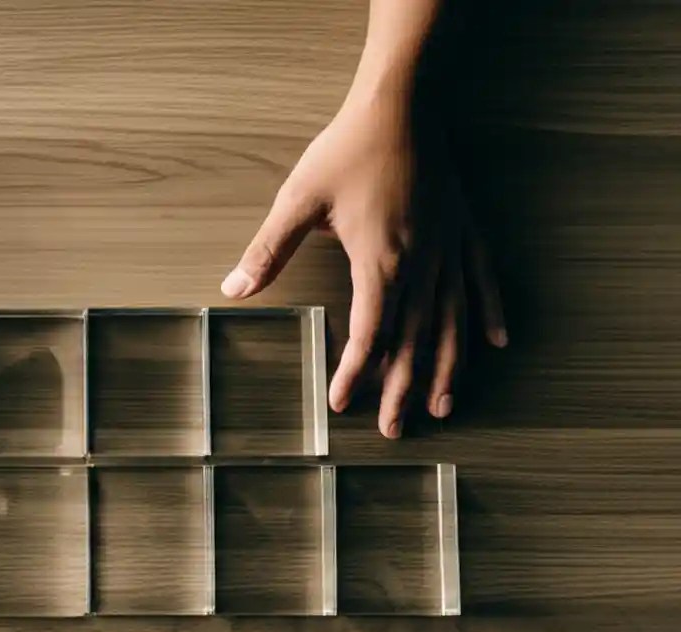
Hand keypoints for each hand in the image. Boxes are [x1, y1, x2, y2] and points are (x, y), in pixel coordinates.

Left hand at [220, 93, 505, 438]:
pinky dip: (491, 313)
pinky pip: (484, 281)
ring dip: (448, 367)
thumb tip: (232, 288)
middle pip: (415, 341)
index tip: (342, 403)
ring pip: (454, 322)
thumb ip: (267, 250)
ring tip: (446, 406)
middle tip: (394, 430)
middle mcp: (423, 265)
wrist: (402, 104)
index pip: (369, 333)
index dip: (355, 372)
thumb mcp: (298, 199)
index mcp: (381, 262)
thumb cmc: (348, 150)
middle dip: (403, 389)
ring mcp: (450, 249)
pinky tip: (497, 343)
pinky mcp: (466, 230)